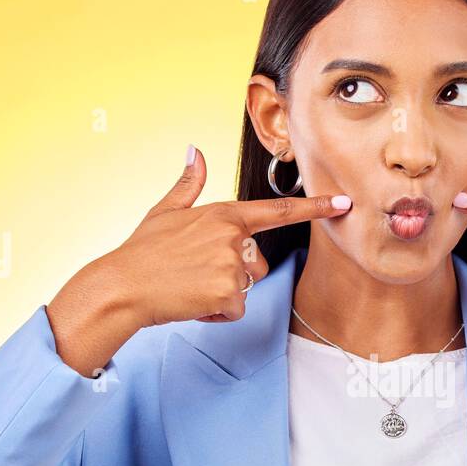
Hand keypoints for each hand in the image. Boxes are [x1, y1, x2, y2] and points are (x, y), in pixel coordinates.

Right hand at [47, 146, 350, 374]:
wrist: (122, 287)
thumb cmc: (142, 252)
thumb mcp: (165, 211)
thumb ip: (188, 184)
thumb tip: (194, 151)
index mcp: (223, 214)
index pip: (278, 209)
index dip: (315, 207)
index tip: (344, 203)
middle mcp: (233, 235)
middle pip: (256, 264)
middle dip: (232, 276)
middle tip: (193, 274)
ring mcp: (232, 263)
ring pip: (244, 288)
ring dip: (222, 295)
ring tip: (189, 287)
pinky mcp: (229, 291)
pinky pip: (235, 310)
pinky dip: (216, 313)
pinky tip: (191, 302)